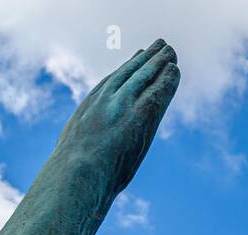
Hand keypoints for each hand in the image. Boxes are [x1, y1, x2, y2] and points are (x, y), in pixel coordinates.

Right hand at [52, 39, 179, 196]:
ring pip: (144, 77)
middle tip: (159, 46)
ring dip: (159, 62)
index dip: (128, 68)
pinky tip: (175, 70)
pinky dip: (167, 80)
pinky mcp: (139, 115)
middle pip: (130, 73)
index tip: (138, 56)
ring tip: (170, 51)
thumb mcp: (73, 153)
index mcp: (90, 107)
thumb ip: (84, 146)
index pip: (113, 81)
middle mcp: (105, 100)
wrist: (77, 172)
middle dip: (146, 59)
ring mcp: (122, 105)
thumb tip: (80, 161)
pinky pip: (157, 92)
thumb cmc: (72, 174)